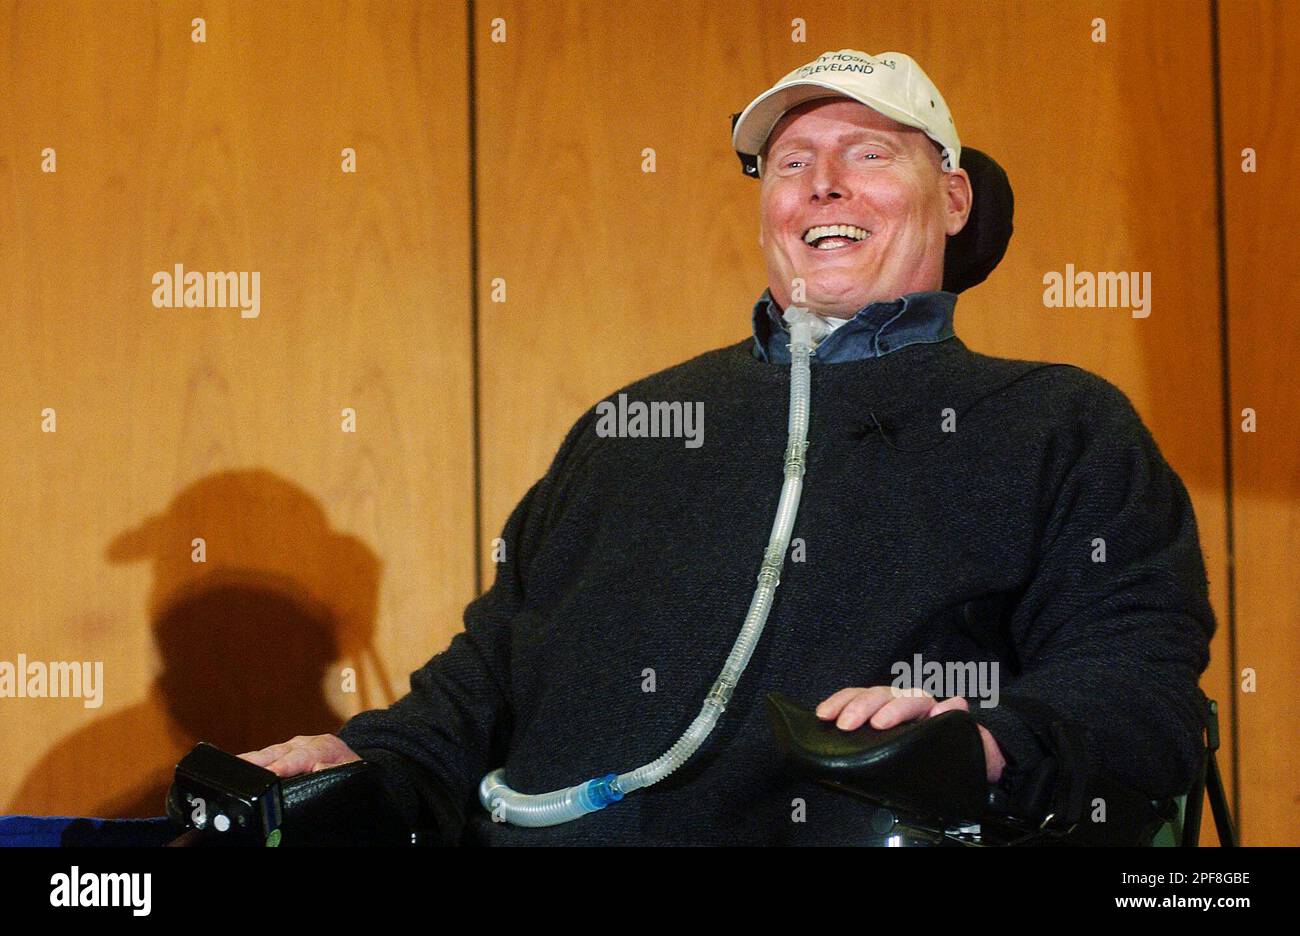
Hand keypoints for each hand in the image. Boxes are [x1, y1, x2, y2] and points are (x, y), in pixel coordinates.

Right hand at [238, 734, 360, 777]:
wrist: (356, 762)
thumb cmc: (354, 769)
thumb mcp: (353, 770)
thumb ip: (338, 768)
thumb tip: (319, 766)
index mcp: (323, 746)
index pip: (300, 756)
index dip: (283, 766)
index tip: (270, 774)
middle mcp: (306, 743)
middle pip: (279, 752)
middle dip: (259, 760)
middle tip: (240, 770)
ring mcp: (294, 746)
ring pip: (270, 752)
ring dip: (252, 760)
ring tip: (232, 768)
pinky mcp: (286, 751)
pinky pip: (268, 756)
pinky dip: (254, 762)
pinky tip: (239, 768)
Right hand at [816, 686, 1005, 782]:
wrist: (967, 763)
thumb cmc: (968, 758)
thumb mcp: (978, 750)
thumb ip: (974, 733)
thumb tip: (952, 704)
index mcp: (934, 710)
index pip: (916, 701)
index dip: (897, 710)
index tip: (881, 724)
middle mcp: (910, 703)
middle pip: (885, 694)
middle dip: (865, 707)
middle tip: (848, 725)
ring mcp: (891, 707)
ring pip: (868, 695)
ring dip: (847, 704)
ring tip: (828, 717)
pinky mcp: (874, 717)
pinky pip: (855, 702)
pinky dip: (839, 704)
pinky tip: (823, 714)